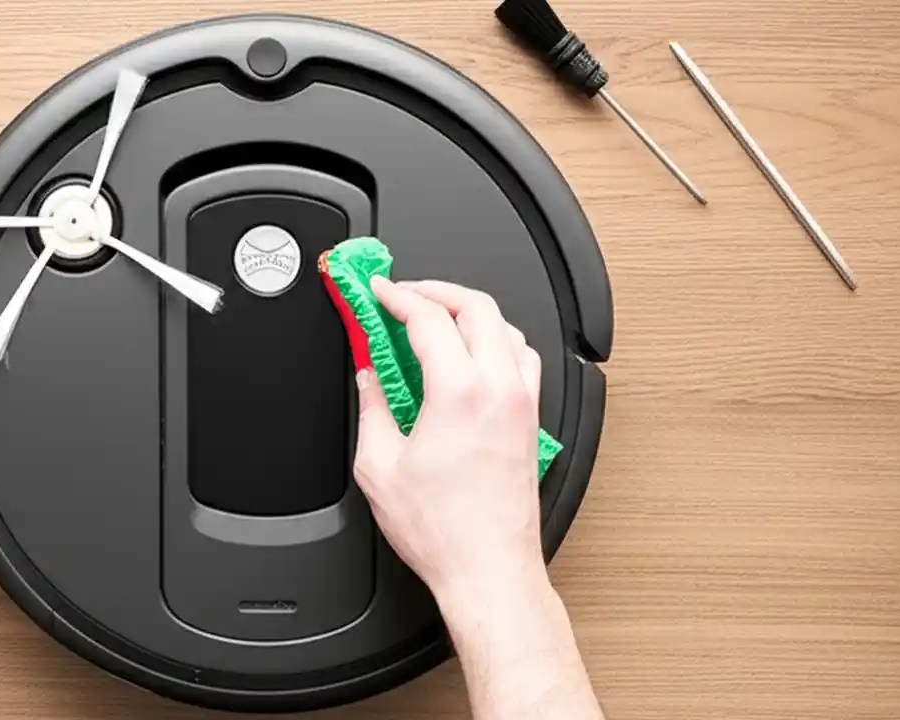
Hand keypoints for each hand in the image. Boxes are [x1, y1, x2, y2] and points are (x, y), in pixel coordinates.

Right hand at [354, 277, 545, 600]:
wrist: (488, 569)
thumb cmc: (444, 531)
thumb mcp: (380, 466)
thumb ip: (371, 408)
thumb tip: (368, 379)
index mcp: (458, 393)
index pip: (429, 317)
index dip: (397, 296)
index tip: (378, 291)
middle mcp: (498, 390)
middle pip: (476, 306)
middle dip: (435, 291)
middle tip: (404, 294)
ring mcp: (522, 403)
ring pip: (505, 327)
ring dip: (469, 312)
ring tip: (437, 318)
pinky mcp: (531, 420)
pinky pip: (522, 357)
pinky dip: (496, 340)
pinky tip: (474, 354)